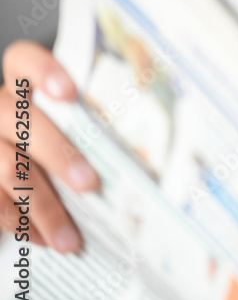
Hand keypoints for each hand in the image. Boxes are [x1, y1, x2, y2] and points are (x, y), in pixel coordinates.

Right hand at [0, 40, 100, 252]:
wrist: (16, 165)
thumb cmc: (64, 136)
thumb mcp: (77, 121)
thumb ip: (98, 121)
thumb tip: (160, 144)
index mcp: (23, 83)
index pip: (22, 60)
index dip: (43, 71)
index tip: (70, 93)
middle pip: (20, 120)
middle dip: (58, 154)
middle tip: (91, 183)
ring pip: (8, 167)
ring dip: (43, 206)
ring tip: (71, 239)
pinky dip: (21, 224)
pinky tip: (46, 239)